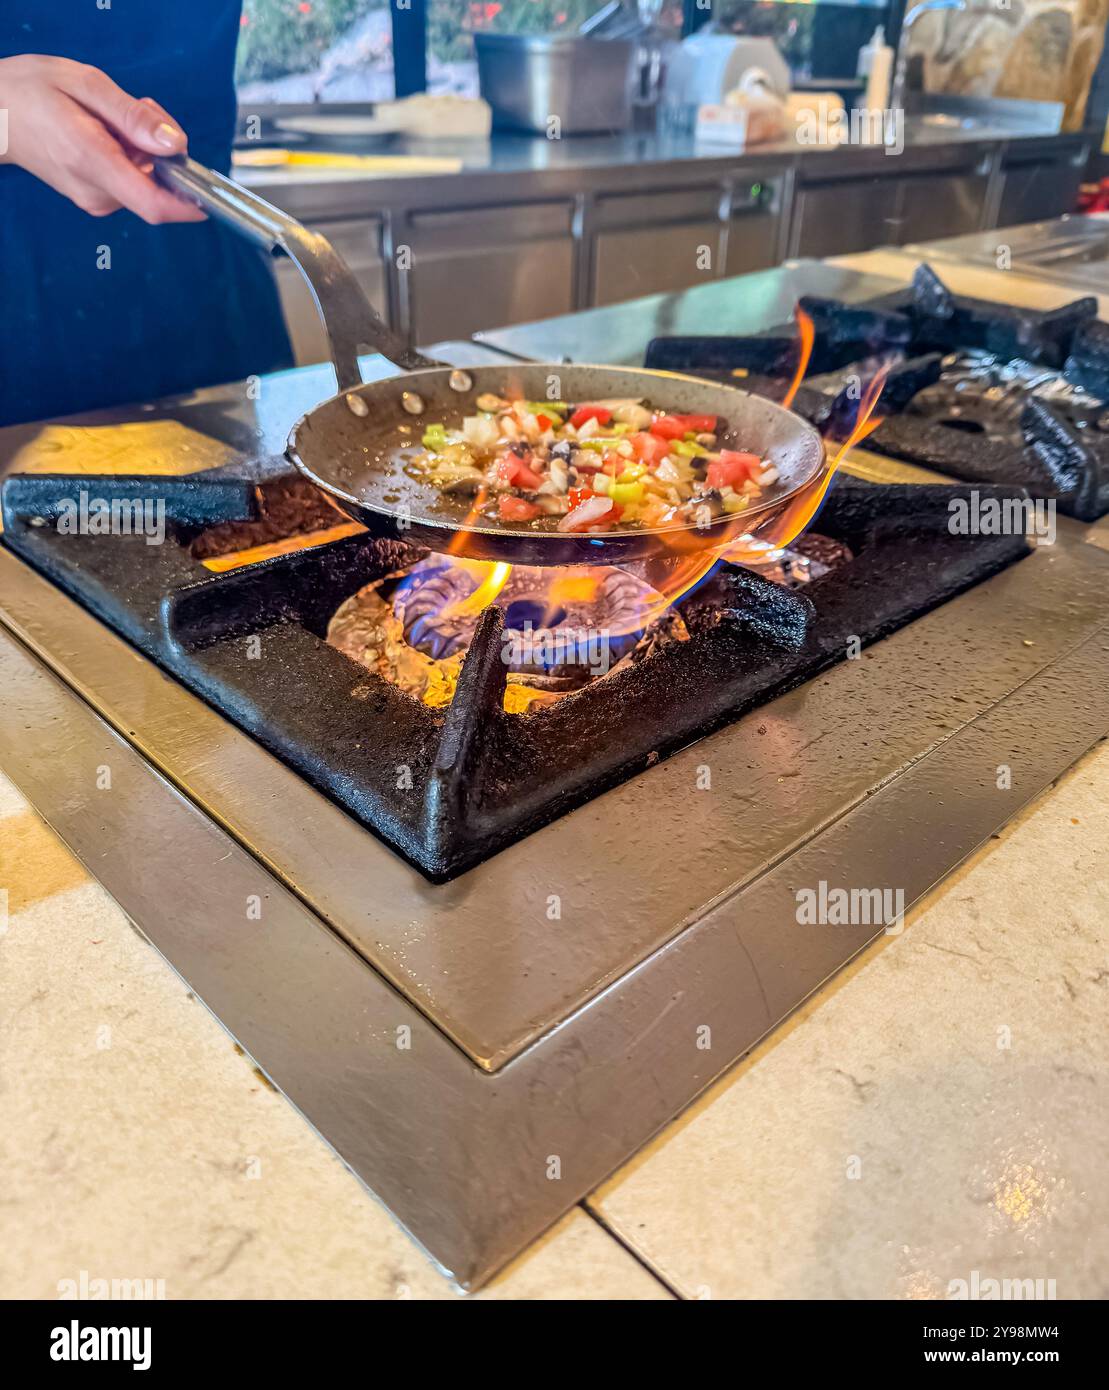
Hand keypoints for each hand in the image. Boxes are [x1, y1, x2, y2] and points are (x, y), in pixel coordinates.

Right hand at [0, 54, 205, 223]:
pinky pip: (132, 180)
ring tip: (113, 117)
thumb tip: (174, 143)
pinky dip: (132, 154)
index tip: (209, 194)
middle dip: (163, 148)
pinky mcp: (96, 198)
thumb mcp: (85, 85)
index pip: (153, 204)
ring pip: (147, 180)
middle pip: (158, 184)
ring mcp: (95, 199)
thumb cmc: (32, 91)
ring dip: (146, 148)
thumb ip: (133, 116)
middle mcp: (97, 192)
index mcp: (93, 162)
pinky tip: (109, 131)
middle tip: (139, 109)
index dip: (189, 205)